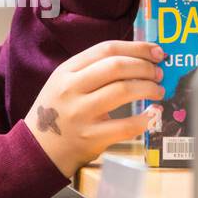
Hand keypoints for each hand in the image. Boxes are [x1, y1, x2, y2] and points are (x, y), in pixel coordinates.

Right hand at [25, 40, 166, 176]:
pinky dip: (144, 119)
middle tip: (158, 73)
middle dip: (145, 67)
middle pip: (117, 67)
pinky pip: (126, 125)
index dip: (136, 48)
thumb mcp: (64, 84)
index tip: (155, 51)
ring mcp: (80, 113)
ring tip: (157, 91)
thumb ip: (93, 70)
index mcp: (66, 71)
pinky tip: (152, 115)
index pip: (106, 49)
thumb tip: (136, 60)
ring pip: (124, 91)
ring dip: (149, 88)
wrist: (38, 149)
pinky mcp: (90, 137)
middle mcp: (71, 89)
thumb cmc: (57, 113)